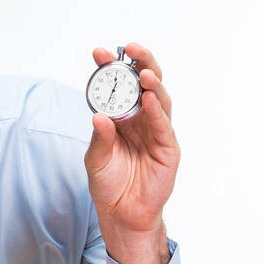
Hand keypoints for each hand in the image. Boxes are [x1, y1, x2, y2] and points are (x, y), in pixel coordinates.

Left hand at [84, 42, 177, 263]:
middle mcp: (141, 119)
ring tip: (143, 72)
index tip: (99, 52)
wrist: (122, 214)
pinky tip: (150, 99)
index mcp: (122, 117)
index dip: (110, 68)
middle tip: (130, 49)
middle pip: (145, 84)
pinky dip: (158, 111)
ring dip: (152, 84)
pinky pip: (164, 126)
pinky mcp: (168, 148)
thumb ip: (100, 138)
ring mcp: (157, 131)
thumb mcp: (96, 159)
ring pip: (160, 99)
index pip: (117, 86)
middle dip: (140, 63)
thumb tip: (99, 116)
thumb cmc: (109, 185)